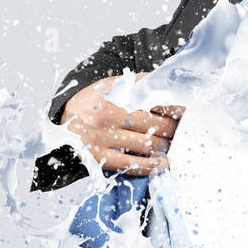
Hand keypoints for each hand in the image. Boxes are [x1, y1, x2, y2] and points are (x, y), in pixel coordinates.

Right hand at [61, 71, 184, 176]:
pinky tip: (161, 165)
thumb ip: (137, 83)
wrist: (60, 121)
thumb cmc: (91, 103)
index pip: (155, 101)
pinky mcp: (99, 157)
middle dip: (174, 131)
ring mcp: (104, 138)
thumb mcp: (110, 86)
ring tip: (175, 148)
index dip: (175, 108)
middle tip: (184, 133)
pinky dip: (149, 166)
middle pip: (155, 125)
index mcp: (116, 96)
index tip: (187, 112)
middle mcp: (111, 116)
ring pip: (146, 145)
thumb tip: (166, 82)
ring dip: (166, 148)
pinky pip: (129, 164)